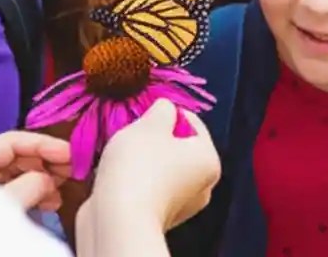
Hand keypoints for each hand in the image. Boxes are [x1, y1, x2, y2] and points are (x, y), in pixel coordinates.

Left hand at [0, 130, 71, 210]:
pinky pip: (10, 190)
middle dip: (45, 163)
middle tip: (73, 171)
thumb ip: (27, 187)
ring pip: (14, 173)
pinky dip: (31, 194)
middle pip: (13, 156)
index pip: (11, 141)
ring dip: (41, 180)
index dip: (45, 145)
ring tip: (61, 191)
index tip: (71, 154)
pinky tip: (49, 202)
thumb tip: (49, 179)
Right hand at [88, 99, 220, 231]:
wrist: (118, 219)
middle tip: (134, 132)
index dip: (168, 112)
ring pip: (162, 167)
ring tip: (123, 153)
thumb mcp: (151, 124)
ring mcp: (181, 205)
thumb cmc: (139, 166)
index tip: (147, 112)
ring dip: (143, 157)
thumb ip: (162, 109)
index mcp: (209, 159)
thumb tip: (166, 108)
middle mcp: (202, 185)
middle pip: (178, 147)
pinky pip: (149, 187)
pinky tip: (119, 174)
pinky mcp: (158, 217)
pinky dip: (136, 178)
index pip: (193, 123)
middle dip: (154, 137)